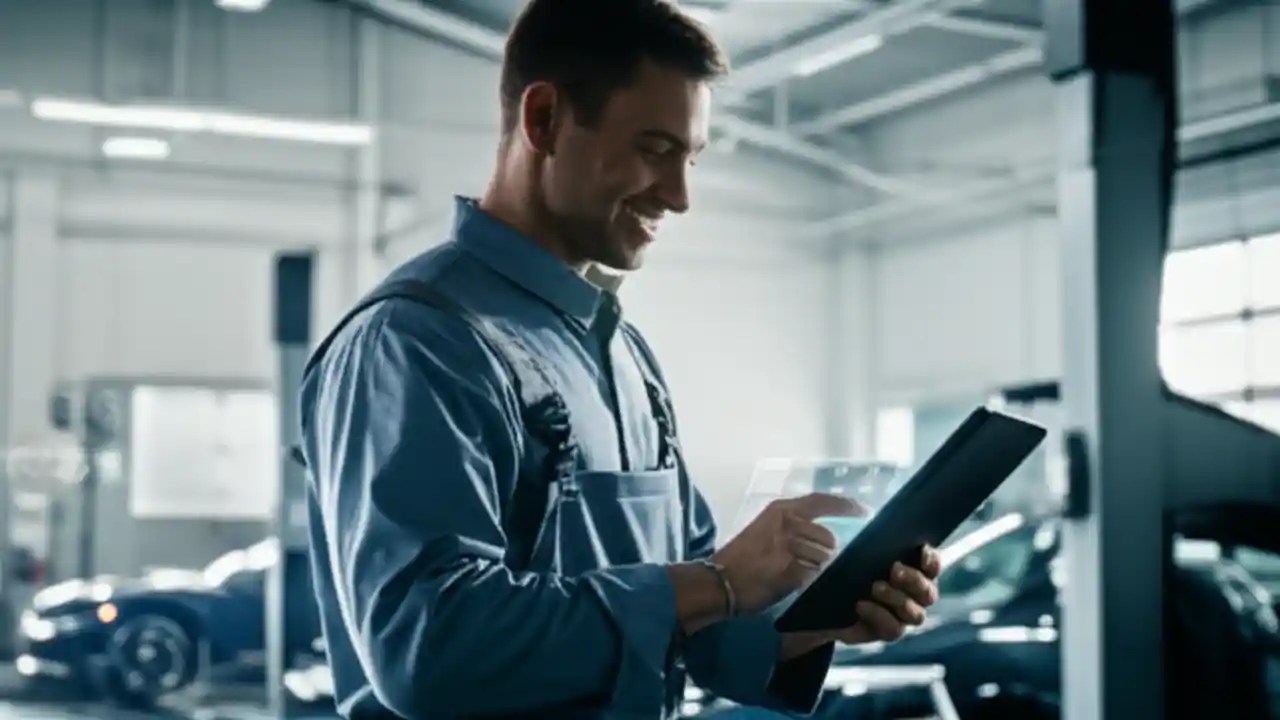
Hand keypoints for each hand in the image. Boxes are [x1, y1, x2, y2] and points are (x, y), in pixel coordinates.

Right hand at [710, 493, 862, 614]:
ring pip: (823, 559)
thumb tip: (824, 539)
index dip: (845, 506)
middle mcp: (786, 524)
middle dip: (827, 553)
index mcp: (780, 511)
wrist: (718, 582)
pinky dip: (808, 581)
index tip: (864, 511)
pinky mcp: (790, 571)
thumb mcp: (765, 532)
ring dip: (816, 569)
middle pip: (828, 538)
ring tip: (795, 574)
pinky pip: (813, 576)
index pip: (821, 502)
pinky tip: (794, 583)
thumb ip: (792, 530)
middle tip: (811, 563)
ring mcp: (788, 547)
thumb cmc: (740, 559)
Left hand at [780, 545, 942, 659]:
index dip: (932, 559)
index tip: (920, 549)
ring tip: (875, 587)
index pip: (932, 566)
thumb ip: (866, 535)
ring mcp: (901, 616)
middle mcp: (914, 596)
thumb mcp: (853, 548)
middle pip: (928, 592)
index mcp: (913, 571)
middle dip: (914, 580)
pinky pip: (894, 630)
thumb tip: (865, 511)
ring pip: (916, 614)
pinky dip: (879, 615)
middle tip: (894, 569)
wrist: (821, 602)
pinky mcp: (885, 631)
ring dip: (898, 600)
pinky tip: (861, 604)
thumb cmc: (844, 568)